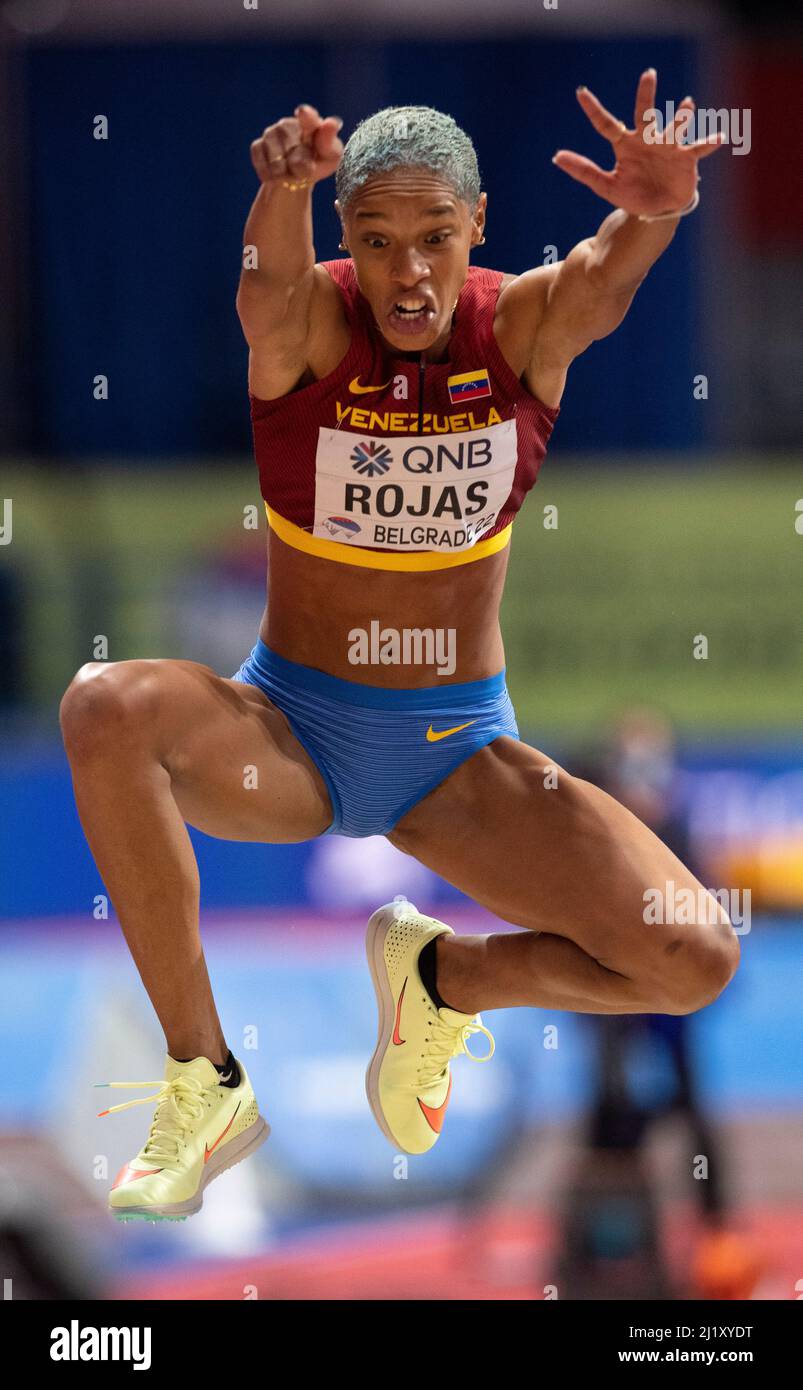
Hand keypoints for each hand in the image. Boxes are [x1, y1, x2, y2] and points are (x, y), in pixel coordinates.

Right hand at [250, 104, 344, 187]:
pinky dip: (272, 177)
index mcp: (309, 122)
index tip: (303, 112)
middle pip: (294, 154)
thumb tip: (332, 123)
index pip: (308, 117)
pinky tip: (279, 175)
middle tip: (308, 170)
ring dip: (287, 176)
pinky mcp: (257, 146)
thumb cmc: (318, 161)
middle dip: (302, 168)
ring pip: (277, 164)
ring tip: (293, 173)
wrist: (299, 173)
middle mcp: (288, 124)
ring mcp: (270, 133)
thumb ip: (331, 142)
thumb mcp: (331, 156)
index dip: (306, 116)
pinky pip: (264, 168)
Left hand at [552, 69, 723, 216]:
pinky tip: (718, 137)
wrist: (658, 210)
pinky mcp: (686, 158)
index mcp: (626, 145)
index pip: (607, 125)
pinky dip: (708, 143)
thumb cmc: (633, 194)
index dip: (593, 110)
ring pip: (673, 128)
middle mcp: (647, 140)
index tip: (580, 93)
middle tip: (648, 75)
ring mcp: (667, 147)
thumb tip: (556, 157)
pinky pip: (698, 148)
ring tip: (686, 106)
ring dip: (679, 118)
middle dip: (646, 95)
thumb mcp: (606, 186)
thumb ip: (584, 171)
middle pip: (645, 114)